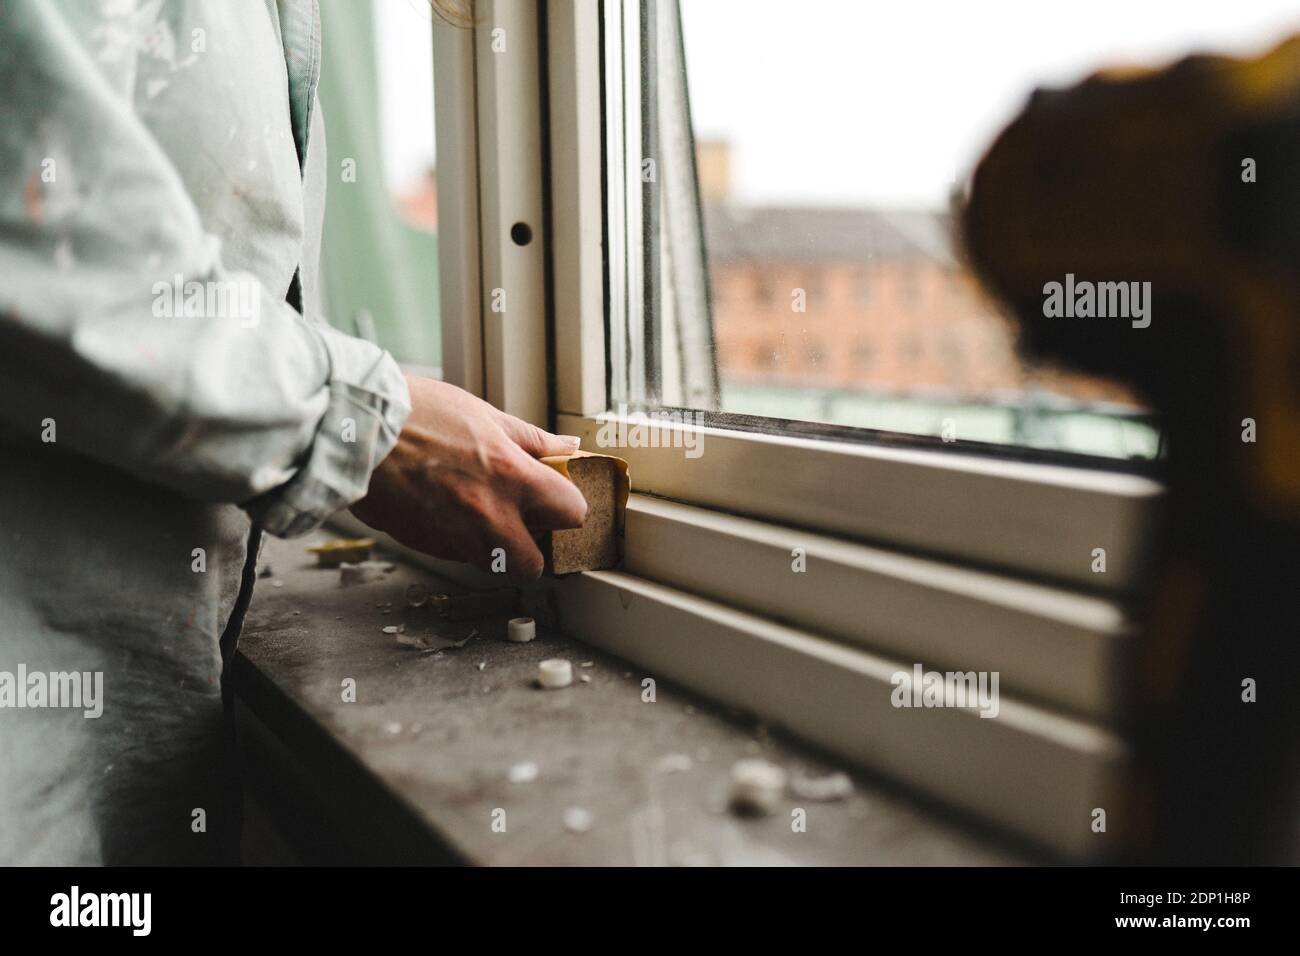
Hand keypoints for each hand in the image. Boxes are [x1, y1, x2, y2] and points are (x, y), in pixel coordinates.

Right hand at [351, 375, 587, 582]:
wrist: (355, 429)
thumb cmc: (417, 413)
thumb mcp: (484, 416)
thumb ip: (532, 440)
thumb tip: (568, 448)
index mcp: (511, 477)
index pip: (571, 513)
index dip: (566, 507)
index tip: (555, 500)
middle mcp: (488, 516)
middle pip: (533, 565)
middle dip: (531, 549)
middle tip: (519, 520)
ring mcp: (455, 538)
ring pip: (493, 566)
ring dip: (494, 549)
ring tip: (478, 513)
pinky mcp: (425, 546)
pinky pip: (457, 556)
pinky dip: (460, 542)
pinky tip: (446, 510)